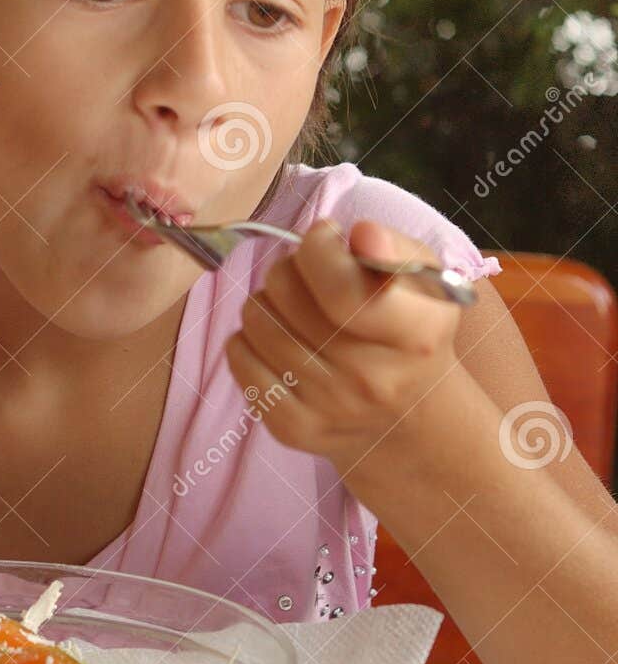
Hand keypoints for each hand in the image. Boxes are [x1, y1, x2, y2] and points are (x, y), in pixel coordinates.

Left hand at [224, 217, 463, 473]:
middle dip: (289, 267)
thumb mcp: (424, 281)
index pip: (342, 287)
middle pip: (286, 293)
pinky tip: (276, 337)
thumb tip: (360, 235)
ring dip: (267, 300)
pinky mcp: (294, 428)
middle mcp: (374, 379)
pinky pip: (239, 357)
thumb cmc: (409, 329)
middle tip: (308, 276)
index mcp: (417, 335)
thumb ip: (394, 247)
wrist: (410, 416)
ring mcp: (331, 408)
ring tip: (293, 308)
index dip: (318, 249)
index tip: (325, 238)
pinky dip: (247, 337)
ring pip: (256, 320)